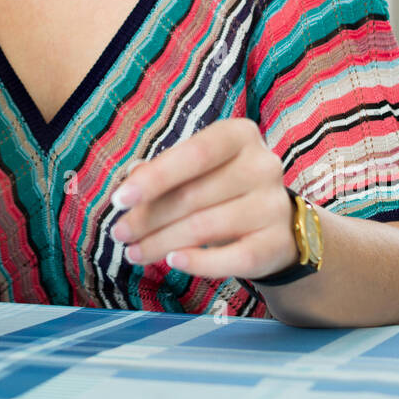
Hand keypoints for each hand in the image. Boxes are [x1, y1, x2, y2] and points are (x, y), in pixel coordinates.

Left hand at [108, 118, 296, 282]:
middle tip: (120, 233)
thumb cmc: (224, 187)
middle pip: (193, 195)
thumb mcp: (196, 171)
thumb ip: (165, 172)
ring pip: (206, 228)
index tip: (119, 200)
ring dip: (162, 243)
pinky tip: (173, 262)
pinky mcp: (278, 243)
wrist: (278, 223)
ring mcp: (274, 205)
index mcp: (239, 135)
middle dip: (148, 218)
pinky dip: (199, 263)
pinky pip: (233, 259)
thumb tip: (131, 180)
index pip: (194, 153)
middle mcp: (262, 165)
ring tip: (134, 252)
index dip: (155, 177)